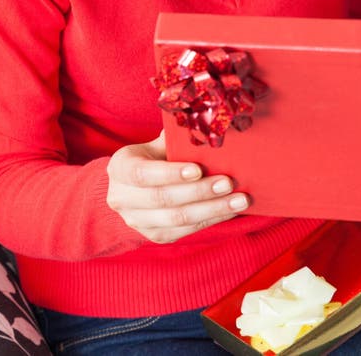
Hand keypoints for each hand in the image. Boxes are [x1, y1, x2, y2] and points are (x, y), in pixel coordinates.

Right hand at [106, 131, 248, 243]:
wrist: (132, 189)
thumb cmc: (150, 158)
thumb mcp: (153, 145)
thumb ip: (172, 139)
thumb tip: (201, 125)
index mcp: (120, 168)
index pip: (143, 174)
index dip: (171, 173)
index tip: (198, 169)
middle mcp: (123, 199)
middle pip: (164, 199)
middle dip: (199, 192)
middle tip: (228, 183)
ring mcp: (138, 221)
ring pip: (178, 219)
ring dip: (213, 210)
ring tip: (240, 200)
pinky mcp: (157, 236)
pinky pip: (187, 230)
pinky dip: (212, 219)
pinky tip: (231, 209)